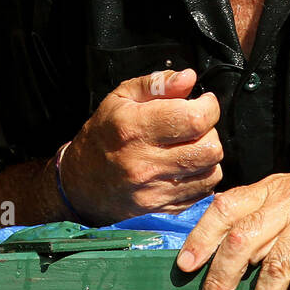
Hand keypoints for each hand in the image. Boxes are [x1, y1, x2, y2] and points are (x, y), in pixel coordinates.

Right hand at [62, 68, 222, 224]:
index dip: (208, 107)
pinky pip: (201, 193)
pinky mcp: (160, 211)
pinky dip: (200, 178)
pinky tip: (184, 168)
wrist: (79, 184)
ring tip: (189, 148)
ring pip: (211, 172)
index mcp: (134, 129)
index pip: (195, 119)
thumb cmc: (102, 136)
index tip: (202, 103)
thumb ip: (157, 84)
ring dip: (207, 157)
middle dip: (210, 132)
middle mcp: (144, 163)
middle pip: (209, 148)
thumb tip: (188, 78)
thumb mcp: (121, 98)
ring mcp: (153, 192)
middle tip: (195, 127)